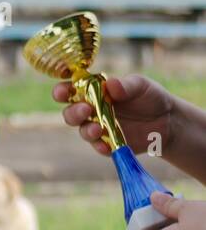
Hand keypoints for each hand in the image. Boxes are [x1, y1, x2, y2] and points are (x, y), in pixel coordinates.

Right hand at [53, 74, 175, 156]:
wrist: (167, 120)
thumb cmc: (150, 97)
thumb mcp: (141, 86)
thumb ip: (126, 85)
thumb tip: (111, 84)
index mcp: (94, 92)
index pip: (71, 91)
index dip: (62, 91)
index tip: (63, 91)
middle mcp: (91, 111)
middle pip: (70, 113)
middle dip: (73, 112)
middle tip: (85, 110)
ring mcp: (97, 128)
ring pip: (82, 130)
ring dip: (86, 130)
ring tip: (98, 129)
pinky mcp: (107, 144)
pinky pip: (98, 146)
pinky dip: (100, 145)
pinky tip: (106, 144)